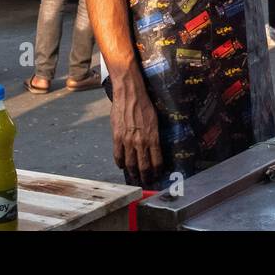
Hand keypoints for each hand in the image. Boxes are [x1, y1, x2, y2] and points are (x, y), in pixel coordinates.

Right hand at [108, 67, 162, 184]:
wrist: (130, 93)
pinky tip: (122, 166)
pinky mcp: (117, 137)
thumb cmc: (144, 104)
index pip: (157, 161)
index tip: (157, 175)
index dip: (157, 171)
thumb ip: (153, 135)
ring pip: (131, 164)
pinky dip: (120, 163)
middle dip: (146, 176)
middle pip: (144, 166)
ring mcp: (128, 140)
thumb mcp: (155, 120)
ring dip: (133, 173)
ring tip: (134, 178)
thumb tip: (154, 146)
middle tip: (146, 181)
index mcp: (153, 137)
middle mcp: (141, 141)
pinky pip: (118, 155)